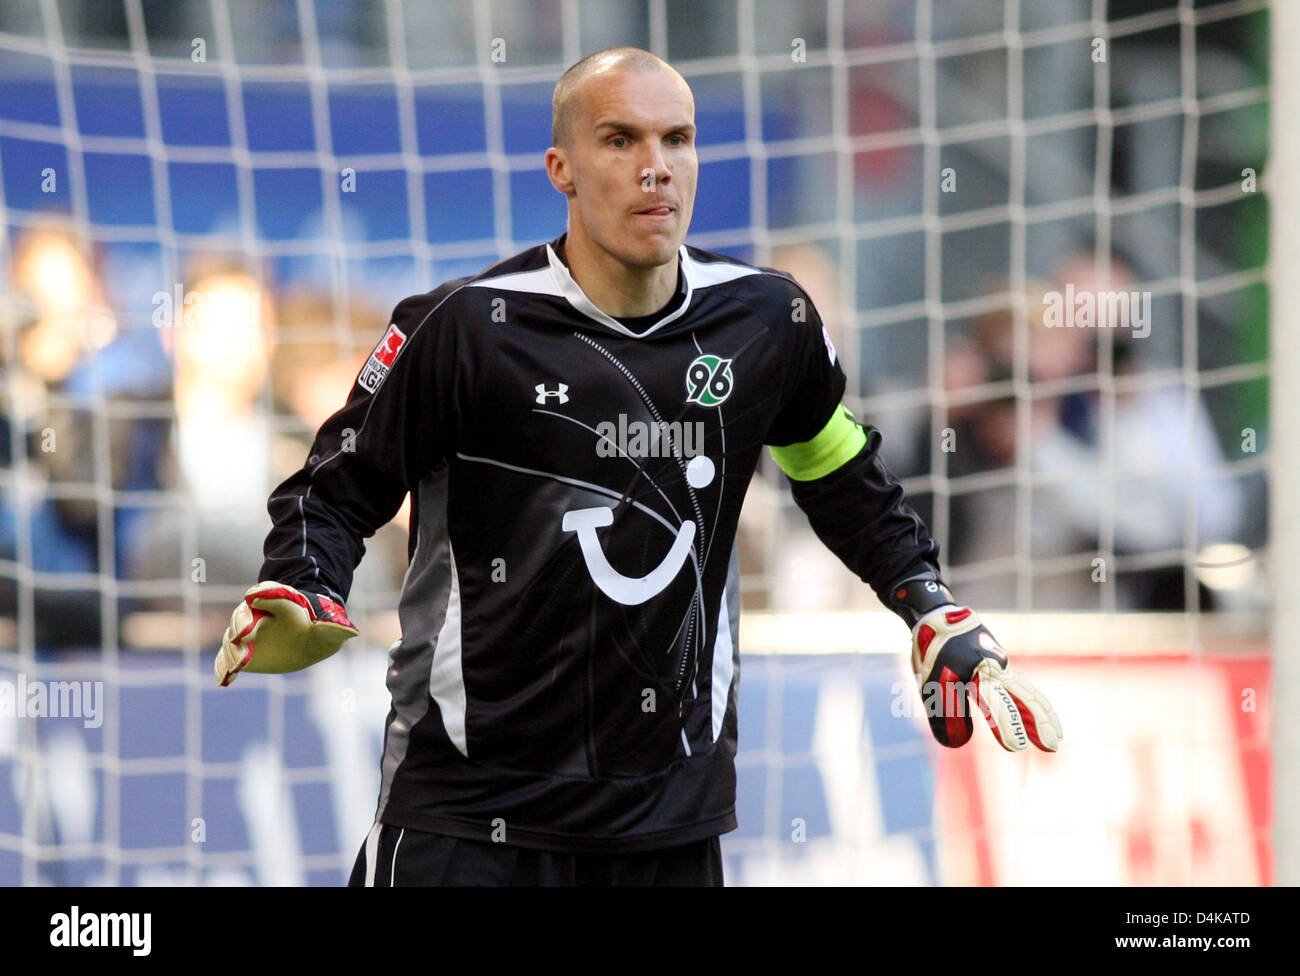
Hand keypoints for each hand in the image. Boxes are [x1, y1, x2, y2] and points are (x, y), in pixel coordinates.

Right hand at [216, 581, 357, 686]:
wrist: (307, 644)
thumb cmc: (318, 631)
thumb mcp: (329, 631)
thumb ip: (334, 629)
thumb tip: (352, 632)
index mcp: (279, 603)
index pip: (268, 593)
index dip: (262, 594)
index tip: (254, 597)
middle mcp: (258, 616)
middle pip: (243, 616)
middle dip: (241, 623)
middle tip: (242, 635)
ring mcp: (247, 636)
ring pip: (232, 638)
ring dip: (231, 649)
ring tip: (237, 662)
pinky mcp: (242, 656)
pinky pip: (227, 661)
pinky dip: (223, 668)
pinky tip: (226, 679)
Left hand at [911, 604, 1061, 751]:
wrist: (938, 615)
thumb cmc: (930, 652)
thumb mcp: (929, 684)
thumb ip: (945, 713)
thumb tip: (959, 744)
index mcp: (974, 670)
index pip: (994, 704)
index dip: (1006, 726)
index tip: (1016, 747)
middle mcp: (993, 667)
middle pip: (1023, 697)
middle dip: (1039, 724)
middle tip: (1053, 747)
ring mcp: (999, 665)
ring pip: (1027, 692)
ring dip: (1042, 715)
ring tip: (1057, 737)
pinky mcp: (1000, 664)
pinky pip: (1022, 686)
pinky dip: (1034, 702)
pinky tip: (1042, 716)